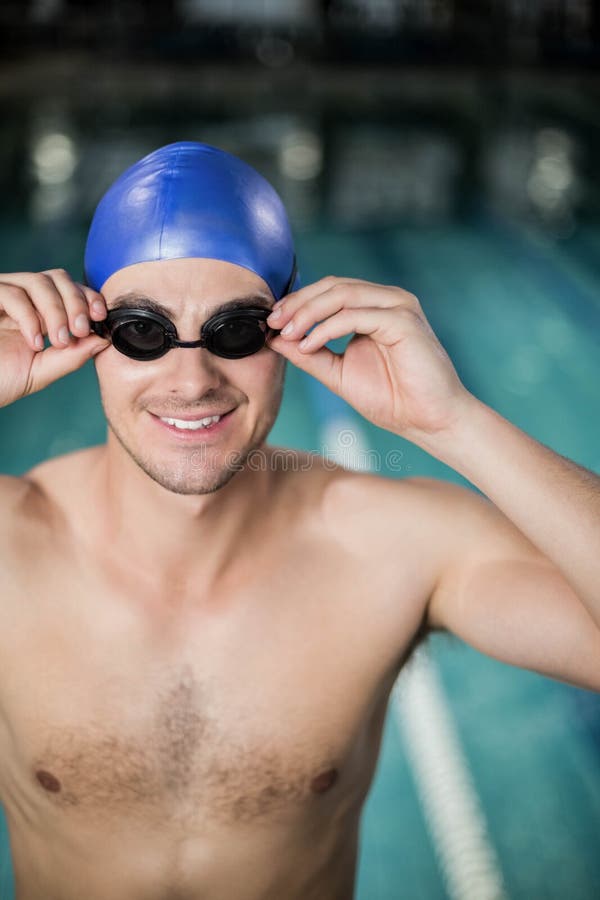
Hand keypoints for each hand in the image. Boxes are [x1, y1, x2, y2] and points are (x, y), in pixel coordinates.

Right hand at [0, 269, 109, 408]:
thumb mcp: (41, 371)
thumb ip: (72, 357)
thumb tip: (103, 341)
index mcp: (36, 311)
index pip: (68, 289)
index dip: (88, 297)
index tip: (100, 317)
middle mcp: (19, 297)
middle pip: (57, 277)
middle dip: (76, 303)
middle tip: (80, 331)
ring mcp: (0, 295)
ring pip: (38, 282)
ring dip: (56, 312)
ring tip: (58, 342)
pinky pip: (12, 294)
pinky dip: (30, 318)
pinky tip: (35, 343)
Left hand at [266, 276, 474, 441]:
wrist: (428, 421)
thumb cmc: (392, 399)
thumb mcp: (338, 373)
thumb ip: (309, 354)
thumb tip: (275, 338)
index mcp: (374, 307)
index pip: (329, 290)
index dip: (297, 302)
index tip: (270, 322)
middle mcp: (387, 300)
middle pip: (333, 286)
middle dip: (298, 304)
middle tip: (273, 323)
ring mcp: (398, 306)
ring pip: (343, 295)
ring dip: (308, 313)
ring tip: (287, 334)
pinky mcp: (403, 321)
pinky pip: (356, 316)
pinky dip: (327, 329)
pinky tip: (309, 345)